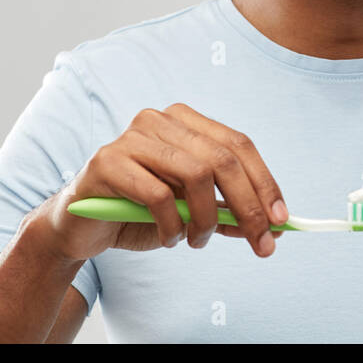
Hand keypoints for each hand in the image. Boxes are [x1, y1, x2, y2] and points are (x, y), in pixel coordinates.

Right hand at [33, 103, 288, 262]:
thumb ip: (227, 211)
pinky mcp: (107, 161)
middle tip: (260, 242)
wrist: (80, 226)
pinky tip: (171, 239)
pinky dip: (173, 225)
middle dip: (249, 205)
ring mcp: (132, 137)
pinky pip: (158, 195)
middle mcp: (160, 120)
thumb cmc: (140, 213)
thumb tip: (272, 224)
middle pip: (223, 159)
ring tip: (199, 241)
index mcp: (185, 121)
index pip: (239, 145)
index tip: (282, 219)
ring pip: (196, 174)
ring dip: (206, 219)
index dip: (265, 182)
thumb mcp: (192, 212)